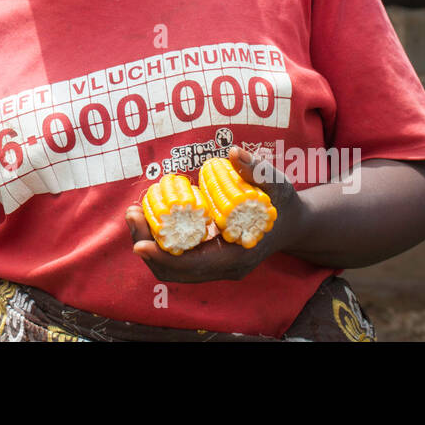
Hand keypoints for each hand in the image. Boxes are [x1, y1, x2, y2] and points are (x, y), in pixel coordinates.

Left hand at [125, 146, 303, 283]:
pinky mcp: (209, 259)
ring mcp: (215, 267)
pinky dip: (160, 242)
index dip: (164, 256)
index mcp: (237, 257)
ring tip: (134, 213)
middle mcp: (224, 269)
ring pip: (172, 268)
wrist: (293, 224)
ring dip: (149, 243)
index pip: (193, 266)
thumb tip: (234, 153)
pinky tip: (148, 216)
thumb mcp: (277, 185)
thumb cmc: (285, 204)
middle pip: (175, 271)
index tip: (138, 243)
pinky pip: (178, 258)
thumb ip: (256, 171)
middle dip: (147, 246)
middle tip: (131, 214)